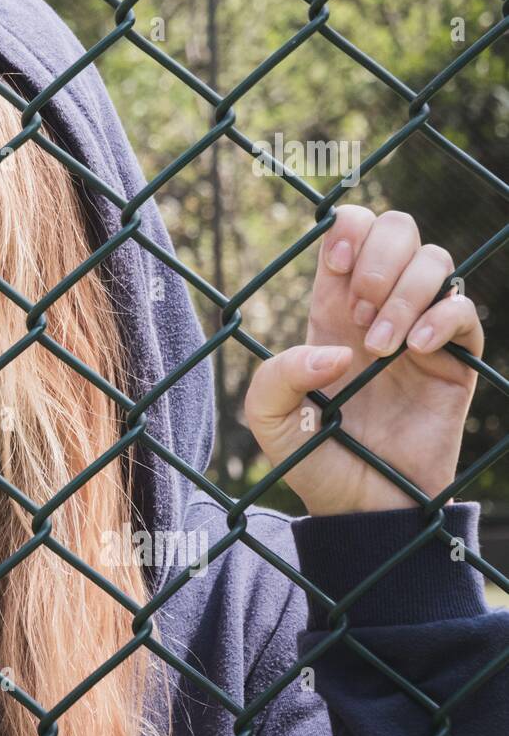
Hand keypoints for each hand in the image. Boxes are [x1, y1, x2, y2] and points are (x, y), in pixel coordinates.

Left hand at [244, 205, 481, 516]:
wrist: (362, 507)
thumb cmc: (312, 459)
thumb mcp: (269, 418)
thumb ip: (275, 377)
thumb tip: (336, 350)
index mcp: (331, 307)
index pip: (351, 229)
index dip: (350, 228)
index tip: (338, 265)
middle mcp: (379, 307)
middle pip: (399, 228)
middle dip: (380, 257)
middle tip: (357, 313)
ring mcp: (421, 329)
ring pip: (436, 260)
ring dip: (406, 293)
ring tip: (381, 348)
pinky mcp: (456, 360)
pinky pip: (467, 310)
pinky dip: (445, 316)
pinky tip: (418, 348)